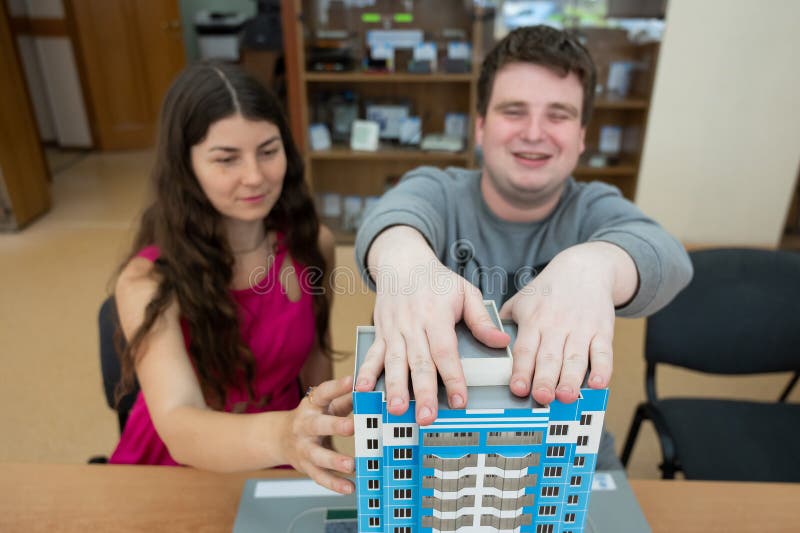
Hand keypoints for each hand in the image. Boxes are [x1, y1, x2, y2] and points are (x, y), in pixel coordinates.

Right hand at [278, 375, 354, 493]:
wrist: (279, 438)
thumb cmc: (311, 417)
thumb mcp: (325, 405)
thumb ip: (345, 398)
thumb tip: (368, 388)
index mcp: (311, 406)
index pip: (323, 393)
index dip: (337, 387)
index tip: (351, 380)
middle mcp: (305, 426)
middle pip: (318, 425)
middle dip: (335, 426)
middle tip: (351, 426)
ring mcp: (304, 448)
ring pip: (317, 455)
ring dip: (334, 461)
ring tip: (352, 465)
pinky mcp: (306, 466)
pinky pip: (320, 476)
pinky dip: (334, 484)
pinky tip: (349, 487)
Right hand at [357, 228, 508, 424]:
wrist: (402, 262)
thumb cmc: (437, 280)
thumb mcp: (465, 291)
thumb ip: (481, 319)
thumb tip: (501, 342)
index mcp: (436, 315)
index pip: (446, 351)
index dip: (453, 378)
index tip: (459, 401)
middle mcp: (413, 325)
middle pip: (419, 362)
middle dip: (422, 392)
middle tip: (426, 416)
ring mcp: (394, 330)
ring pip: (394, 362)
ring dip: (395, 388)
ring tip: (397, 410)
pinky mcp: (381, 333)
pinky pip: (373, 354)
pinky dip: (366, 372)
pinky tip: (363, 389)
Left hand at [499, 242, 634, 404]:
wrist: (586, 268)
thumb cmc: (549, 290)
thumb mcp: (522, 300)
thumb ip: (504, 323)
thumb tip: (485, 344)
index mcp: (534, 320)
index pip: (525, 349)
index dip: (521, 370)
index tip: (517, 388)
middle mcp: (557, 326)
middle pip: (550, 357)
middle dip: (546, 379)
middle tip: (542, 397)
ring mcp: (581, 329)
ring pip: (576, 358)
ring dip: (572, 379)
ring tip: (566, 396)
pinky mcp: (603, 331)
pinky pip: (603, 352)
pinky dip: (603, 369)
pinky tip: (598, 384)